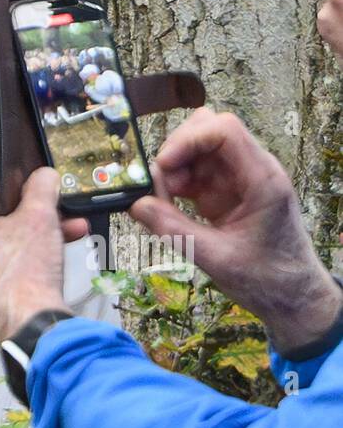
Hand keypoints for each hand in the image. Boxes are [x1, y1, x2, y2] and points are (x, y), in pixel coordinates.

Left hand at [0, 159, 80, 339]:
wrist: (28, 325)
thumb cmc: (24, 274)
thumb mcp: (40, 216)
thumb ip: (42, 185)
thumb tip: (44, 176)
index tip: (13, 144)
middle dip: (23, 191)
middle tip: (46, 184)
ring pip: (0, 222)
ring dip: (35, 217)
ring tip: (67, 216)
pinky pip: (3, 244)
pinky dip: (29, 239)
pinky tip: (64, 235)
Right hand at [128, 108, 341, 356]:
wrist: (290, 296)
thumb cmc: (265, 279)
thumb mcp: (216, 258)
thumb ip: (174, 230)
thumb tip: (136, 205)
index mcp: (261, 179)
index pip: (224, 131)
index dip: (188, 139)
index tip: (161, 165)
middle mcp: (250, 171)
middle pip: (208, 133)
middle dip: (177, 153)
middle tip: (160, 189)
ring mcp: (237, 182)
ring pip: (197, 153)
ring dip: (173, 171)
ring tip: (161, 204)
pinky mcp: (224, 195)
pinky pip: (194, 176)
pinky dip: (174, 187)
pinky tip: (165, 209)